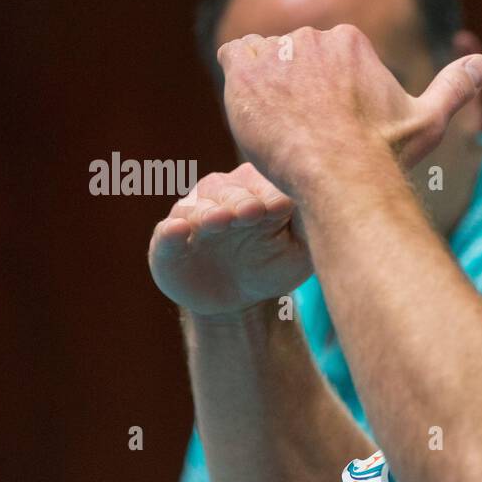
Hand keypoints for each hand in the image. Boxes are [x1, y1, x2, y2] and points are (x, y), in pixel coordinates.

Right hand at [148, 163, 311, 317]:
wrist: (238, 297)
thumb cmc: (276, 264)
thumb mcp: (300, 250)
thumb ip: (306, 228)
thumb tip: (315, 207)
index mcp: (257, 190)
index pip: (265, 185)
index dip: (272, 196)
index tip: (281, 207)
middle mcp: (223, 194)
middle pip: (230, 192)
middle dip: (241, 201)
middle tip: (252, 212)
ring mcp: (193, 215)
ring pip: (198, 207)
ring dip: (209, 213)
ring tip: (221, 221)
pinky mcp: (168, 241)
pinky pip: (166, 233)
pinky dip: (171, 233)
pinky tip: (178, 231)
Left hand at [217, 24, 481, 198]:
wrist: (340, 177)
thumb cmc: (385, 154)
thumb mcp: (428, 120)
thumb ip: (454, 87)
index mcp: (350, 41)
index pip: (325, 55)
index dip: (325, 91)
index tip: (329, 123)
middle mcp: (314, 36)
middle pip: (293, 57)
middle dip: (295, 88)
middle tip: (303, 132)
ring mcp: (277, 52)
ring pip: (264, 59)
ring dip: (268, 86)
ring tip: (281, 127)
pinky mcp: (246, 70)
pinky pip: (234, 58)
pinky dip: (241, 81)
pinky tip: (258, 110)